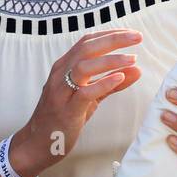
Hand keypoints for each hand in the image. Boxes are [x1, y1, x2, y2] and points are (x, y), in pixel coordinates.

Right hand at [12, 28, 143, 176]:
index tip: (131, 34)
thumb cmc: (62, 117)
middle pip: (85, 49)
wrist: (38, 142)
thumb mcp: (89, 97)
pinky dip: (103, 83)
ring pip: (83, 67)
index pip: (86, 43)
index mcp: (63, 68)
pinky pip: (84, 93)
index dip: (109, 35)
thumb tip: (136, 69)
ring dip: (110, 60)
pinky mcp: (66, 110)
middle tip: (138, 37)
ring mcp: (61, 92)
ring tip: (132, 58)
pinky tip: (120, 78)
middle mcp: (60, 75)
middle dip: (113, 40)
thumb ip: (111, 83)